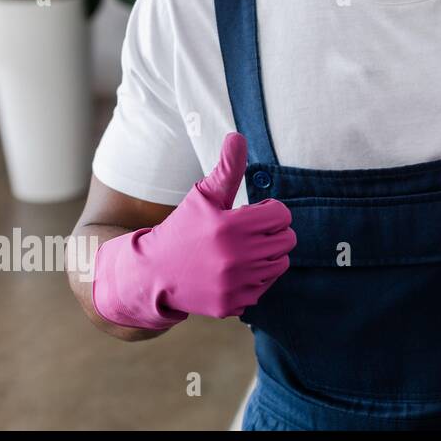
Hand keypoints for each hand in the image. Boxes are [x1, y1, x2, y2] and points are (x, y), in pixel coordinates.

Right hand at [91, 133, 295, 328]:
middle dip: (270, 233)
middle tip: (246, 234)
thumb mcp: (203, 197)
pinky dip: (256, 279)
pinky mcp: (235, 303)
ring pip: (281, 263)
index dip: (267, 212)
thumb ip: (227, 168)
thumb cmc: (182, 229)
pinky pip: (266, 286)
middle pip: (287, 239)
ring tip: (241, 251)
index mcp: (230, 227)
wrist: (153, 274)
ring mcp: (236, 284)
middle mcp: (236, 257)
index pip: (282, 214)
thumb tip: (237, 136)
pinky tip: (233, 272)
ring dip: (267, 255)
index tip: (249, 215)